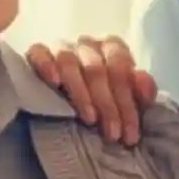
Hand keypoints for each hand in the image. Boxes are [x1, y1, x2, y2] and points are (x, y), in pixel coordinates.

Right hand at [26, 34, 158, 144]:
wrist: (66, 106)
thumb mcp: (126, 99)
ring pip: (69, 61)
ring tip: (89, 119)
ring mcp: (61, 47)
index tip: (129, 134)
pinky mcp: (36, 52)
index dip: (127, 102)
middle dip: (107, 104)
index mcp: (112, 48)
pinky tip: (54, 82)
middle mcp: (87, 44)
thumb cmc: (104, 102)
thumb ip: (140, 90)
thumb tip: (142, 80)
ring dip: (80, 92)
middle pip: (97, 68)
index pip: (121, 67)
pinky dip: (46, 65)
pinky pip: (39, 52)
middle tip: (112, 134)